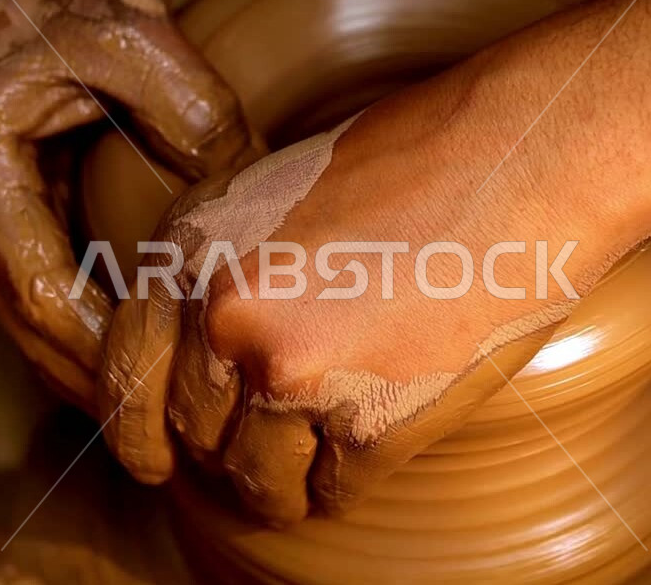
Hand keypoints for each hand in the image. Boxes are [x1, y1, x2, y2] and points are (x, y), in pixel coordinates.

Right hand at [0, 0, 261, 409]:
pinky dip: (88, 339)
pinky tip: (142, 365)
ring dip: (95, 375)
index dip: (110, 358)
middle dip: (106, 386)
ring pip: (31, 329)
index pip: (44, 298)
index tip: (172, 395)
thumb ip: (198, 126)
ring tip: (168, 420)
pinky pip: (40, 301)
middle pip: (32, 332)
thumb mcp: (142, 46)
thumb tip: (247, 218)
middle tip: (181, 438)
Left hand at [96, 71, 637, 523]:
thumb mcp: (278, 194)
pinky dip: (346, 485)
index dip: (140, 429)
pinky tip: (367, 452)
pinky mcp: (369, 422)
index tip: (157, 460)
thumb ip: (227, 271)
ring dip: (282, 490)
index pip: (127, 372)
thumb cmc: (418, 161)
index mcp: (191, 251)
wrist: (523, 160)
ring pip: (261, 480)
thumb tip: (209, 357)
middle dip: (225, 457)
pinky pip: (335, 491)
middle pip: (197, 435)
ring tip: (304, 481)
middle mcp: (226, 316)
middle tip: (256, 464)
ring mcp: (295, 375)